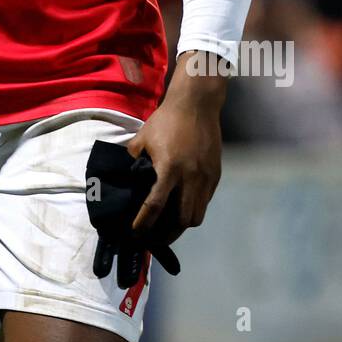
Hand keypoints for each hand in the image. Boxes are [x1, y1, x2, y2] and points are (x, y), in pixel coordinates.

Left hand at [128, 52, 224, 236]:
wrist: (196, 104)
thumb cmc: (166, 119)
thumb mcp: (143, 138)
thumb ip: (134, 159)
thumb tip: (126, 176)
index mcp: (169, 168)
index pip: (155, 205)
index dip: (144, 223)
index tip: (137, 233)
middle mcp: (190, 177)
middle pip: (183, 220)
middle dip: (168, 233)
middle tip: (155, 236)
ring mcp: (206, 177)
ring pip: (197, 215)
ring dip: (183, 224)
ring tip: (170, 226)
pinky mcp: (216, 175)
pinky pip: (205, 202)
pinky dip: (194, 208)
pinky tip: (183, 206)